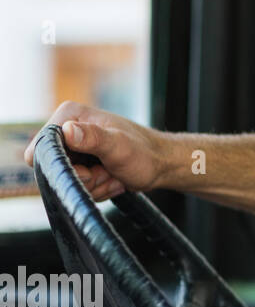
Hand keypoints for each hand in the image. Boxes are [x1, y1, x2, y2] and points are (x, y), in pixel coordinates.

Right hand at [23, 101, 167, 201]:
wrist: (163, 165)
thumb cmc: (145, 152)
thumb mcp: (119, 145)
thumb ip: (93, 138)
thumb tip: (67, 130)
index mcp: (69, 116)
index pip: (39, 150)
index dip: (62, 167)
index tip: (89, 168)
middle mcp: (67, 131)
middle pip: (54, 170)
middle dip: (83, 179)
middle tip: (106, 172)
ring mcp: (74, 150)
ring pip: (67, 183)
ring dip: (93, 186)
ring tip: (113, 175)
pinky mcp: (81, 166)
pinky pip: (78, 189)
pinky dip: (97, 190)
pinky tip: (114, 180)